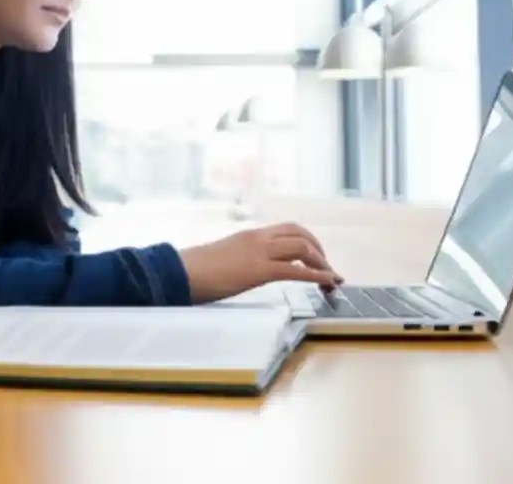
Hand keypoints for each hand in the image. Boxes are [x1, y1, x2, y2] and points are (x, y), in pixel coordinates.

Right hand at [177, 222, 343, 303]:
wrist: (182, 272)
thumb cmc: (197, 269)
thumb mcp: (225, 257)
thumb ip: (241, 257)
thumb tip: (247, 268)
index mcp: (251, 235)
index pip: (288, 229)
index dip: (308, 240)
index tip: (317, 256)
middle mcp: (258, 238)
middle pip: (300, 234)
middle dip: (319, 250)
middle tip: (327, 267)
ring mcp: (259, 252)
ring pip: (303, 249)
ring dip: (322, 263)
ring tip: (330, 278)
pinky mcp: (259, 270)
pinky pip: (296, 270)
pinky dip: (317, 275)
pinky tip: (326, 282)